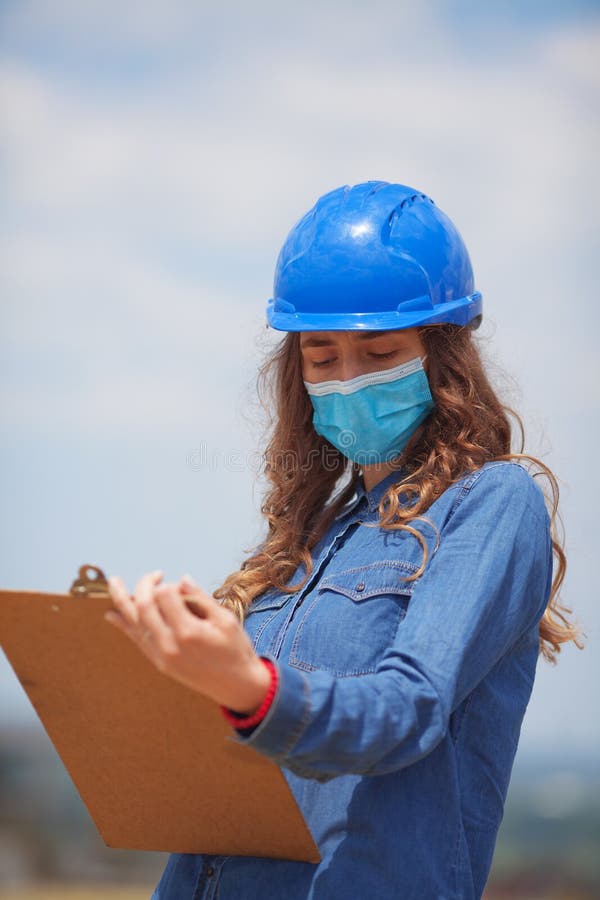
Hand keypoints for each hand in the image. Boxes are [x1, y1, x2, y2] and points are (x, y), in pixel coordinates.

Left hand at [105, 571, 270, 713]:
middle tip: (155, 574)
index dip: (170, 584)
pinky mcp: (159, 663)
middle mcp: (170, 644)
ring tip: (113, 582)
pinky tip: (112, 614)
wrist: (236, 686)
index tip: (180, 586)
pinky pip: (136, 640)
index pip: (165, 596)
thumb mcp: (226, 619)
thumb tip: (182, 580)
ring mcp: (161, 655)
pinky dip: (123, 625)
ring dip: (121, 600)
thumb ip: (202, 598)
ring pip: (133, 623)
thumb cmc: (235, 649)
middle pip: (143, 607)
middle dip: (145, 585)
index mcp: (189, 631)